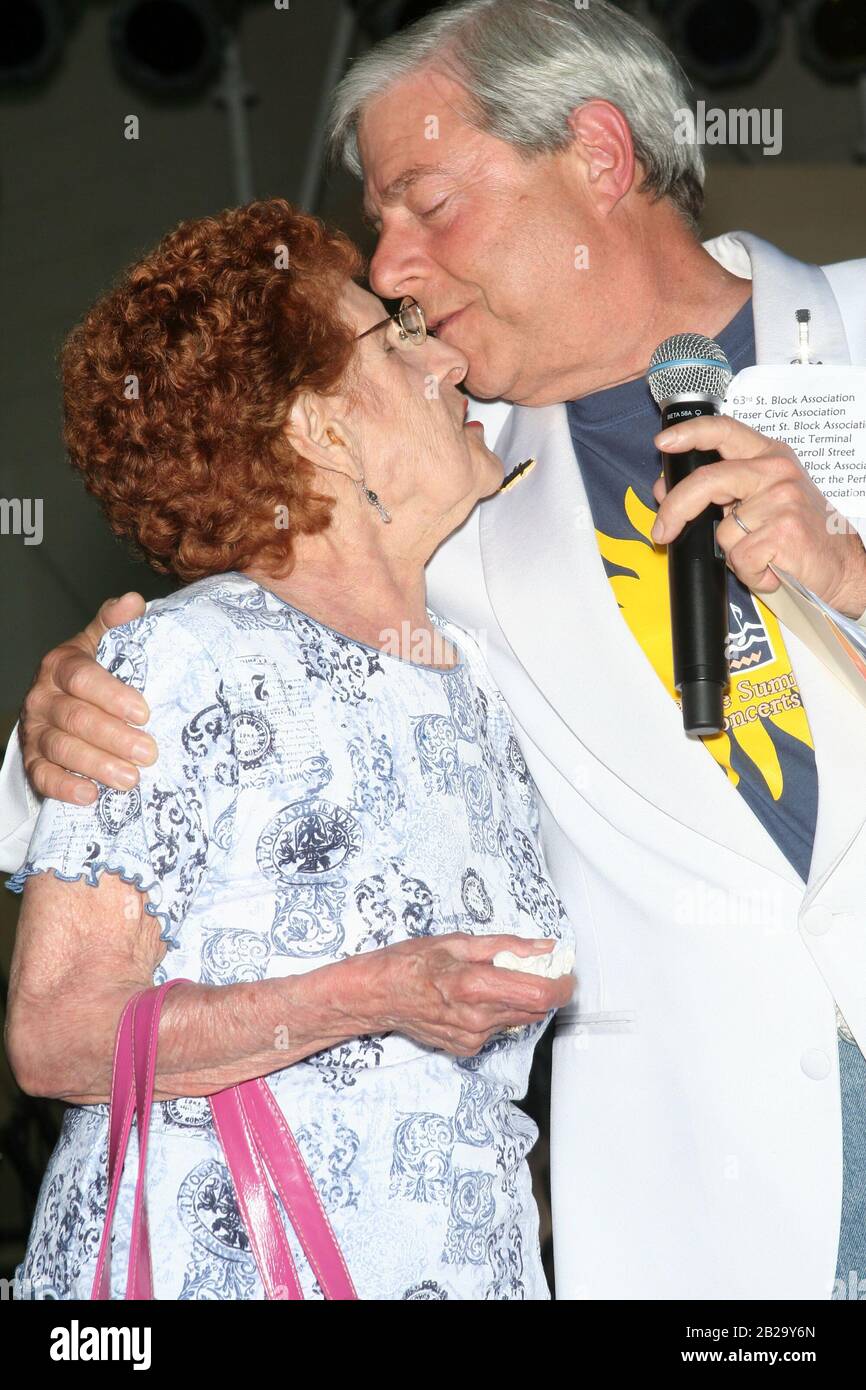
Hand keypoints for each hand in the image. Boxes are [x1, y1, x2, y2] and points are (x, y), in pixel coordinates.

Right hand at [19, 592, 155, 805]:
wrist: (61, 701)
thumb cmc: (92, 672)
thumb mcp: (102, 644)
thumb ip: (116, 624)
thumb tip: (133, 601)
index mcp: (61, 665)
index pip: (83, 678)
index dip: (112, 695)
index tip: (144, 712)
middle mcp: (42, 697)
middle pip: (75, 718)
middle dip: (114, 737)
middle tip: (149, 753)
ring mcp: (35, 730)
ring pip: (61, 749)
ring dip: (97, 766)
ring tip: (131, 779)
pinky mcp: (33, 760)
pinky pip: (42, 776)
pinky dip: (64, 788)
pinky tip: (90, 797)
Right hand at [344, 933, 574, 1055]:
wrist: (378, 996)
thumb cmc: (411, 963)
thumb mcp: (458, 942)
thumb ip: (506, 946)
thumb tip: (543, 948)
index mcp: (475, 985)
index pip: (539, 994)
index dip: (562, 985)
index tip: (565, 973)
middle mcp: (477, 1017)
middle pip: (535, 1009)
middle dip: (544, 989)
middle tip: (534, 969)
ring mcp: (472, 1037)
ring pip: (518, 1019)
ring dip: (520, 1000)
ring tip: (497, 980)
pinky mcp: (466, 1047)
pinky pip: (498, 1029)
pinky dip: (498, 1012)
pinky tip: (476, 998)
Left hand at [650, 416, 865, 618]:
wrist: (840, 566)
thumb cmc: (798, 535)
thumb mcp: (758, 502)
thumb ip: (717, 493)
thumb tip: (664, 489)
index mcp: (769, 457)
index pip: (724, 430)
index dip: (689, 433)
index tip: (663, 443)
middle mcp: (776, 472)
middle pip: (707, 481)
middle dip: (675, 508)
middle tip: (663, 530)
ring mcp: (782, 500)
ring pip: (723, 531)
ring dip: (734, 554)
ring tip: (761, 555)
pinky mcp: (783, 532)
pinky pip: (740, 558)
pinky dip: (750, 573)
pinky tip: (771, 567)